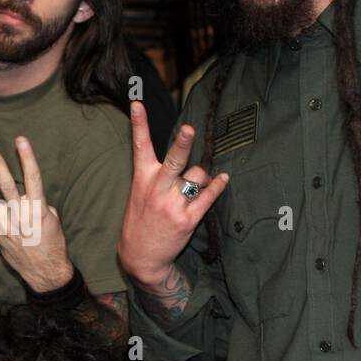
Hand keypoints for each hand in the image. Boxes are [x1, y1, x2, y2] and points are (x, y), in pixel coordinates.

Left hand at [0, 136, 72, 292]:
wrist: (45, 271)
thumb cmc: (52, 243)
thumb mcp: (52, 219)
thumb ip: (39, 203)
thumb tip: (27, 196)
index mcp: (38, 209)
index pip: (33, 178)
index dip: (27, 157)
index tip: (21, 140)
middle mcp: (20, 215)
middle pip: (6, 185)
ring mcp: (5, 225)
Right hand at [117, 101, 227, 285]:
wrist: (141, 256)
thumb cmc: (142, 219)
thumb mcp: (140, 193)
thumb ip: (157, 173)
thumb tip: (184, 154)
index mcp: (142, 178)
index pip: (140, 146)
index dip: (139, 124)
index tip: (137, 104)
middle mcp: (157, 189)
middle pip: (174, 160)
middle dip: (183, 144)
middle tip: (190, 130)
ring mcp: (173, 204)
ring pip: (198, 175)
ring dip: (202, 175)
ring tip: (194, 185)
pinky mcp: (188, 219)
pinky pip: (208, 196)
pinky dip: (218, 185)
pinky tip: (223, 178)